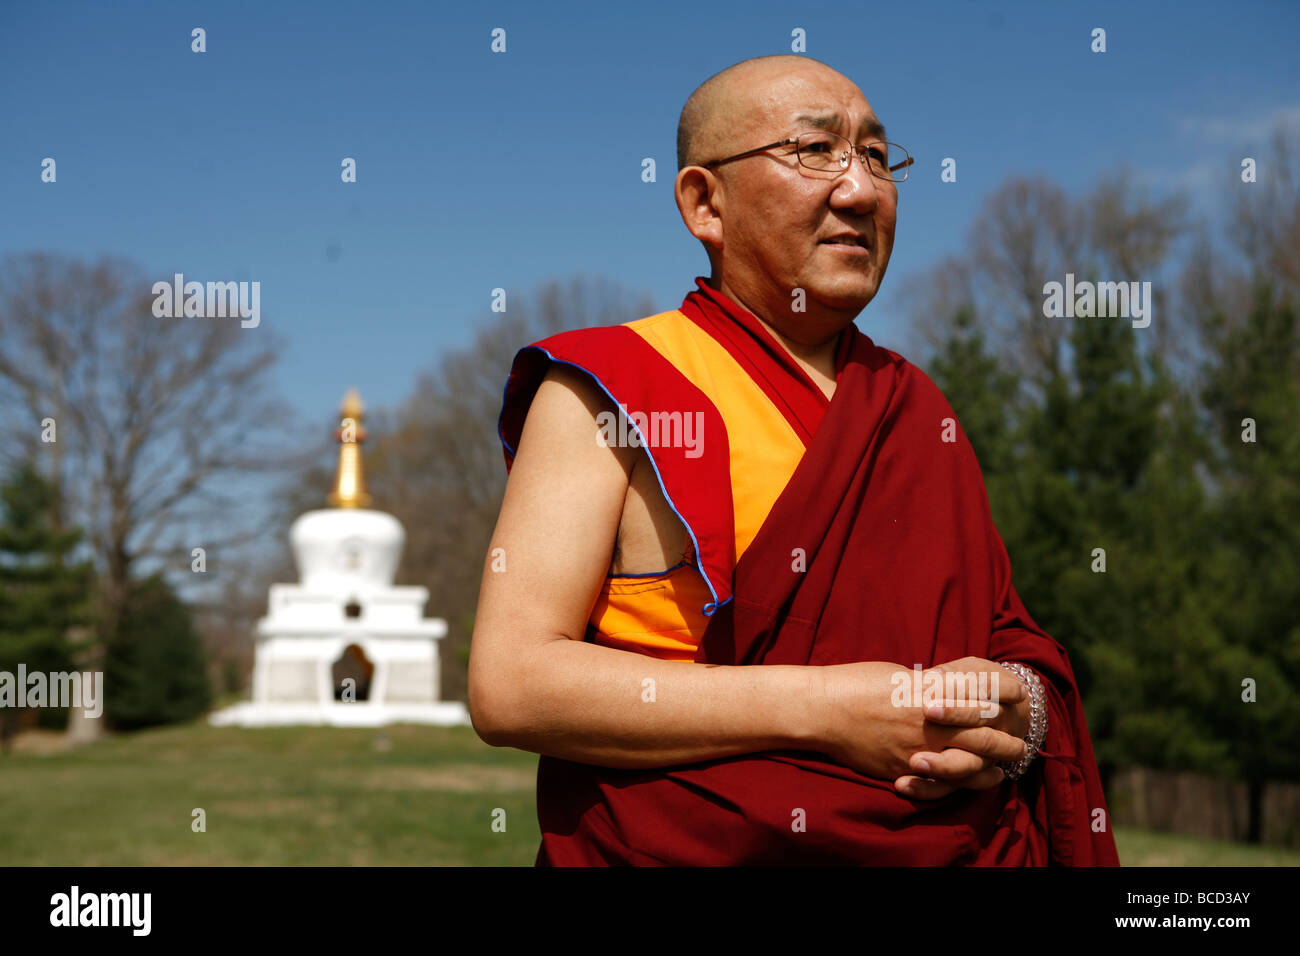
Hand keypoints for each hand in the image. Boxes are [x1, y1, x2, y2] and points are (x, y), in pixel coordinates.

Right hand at [815, 660, 1027, 785]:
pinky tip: (973, 781)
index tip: (1019, 694)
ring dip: (991, 768)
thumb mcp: (901, 676)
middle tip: (1021, 743)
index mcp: (931, 694)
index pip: (982, 697)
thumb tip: (951, 691)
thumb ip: (930, 686)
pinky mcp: (902, 771)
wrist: (823, 711)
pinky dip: (962, 785)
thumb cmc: (858, 684)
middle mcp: (929, 726)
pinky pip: (941, 785)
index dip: (1005, 695)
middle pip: (984, 738)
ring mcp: (916, 752)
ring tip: (1004, 767)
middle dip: (1007, 742)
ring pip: (968, 767)